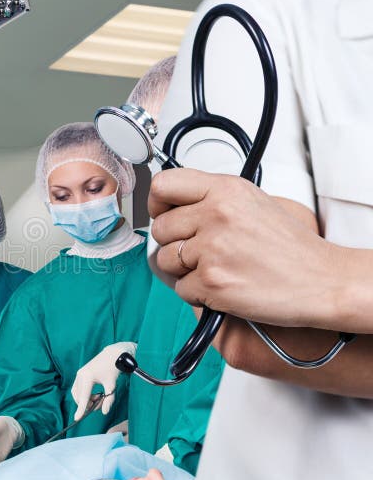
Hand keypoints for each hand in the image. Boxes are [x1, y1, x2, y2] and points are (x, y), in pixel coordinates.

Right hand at [71, 342, 135, 420]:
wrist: (112, 354)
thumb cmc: (113, 369)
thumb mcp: (112, 386)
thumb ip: (108, 400)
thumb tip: (104, 412)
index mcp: (87, 377)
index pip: (84, 397)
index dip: (81, 409)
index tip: (77, 418)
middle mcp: (80, 375)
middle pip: (79, 397)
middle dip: (88, 404)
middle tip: (101, 403)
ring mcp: (79, 374)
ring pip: (77, 394)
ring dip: (86, 399)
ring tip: (99, 398)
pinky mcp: (80, 374)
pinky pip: (78, 389)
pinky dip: (85, 395)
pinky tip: (94, 394)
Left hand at [149, 169, 336, 327]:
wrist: (322, 280)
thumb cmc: (290, 247)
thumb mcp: (251, 202)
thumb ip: (211, 200)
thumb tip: (170, 207)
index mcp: (226, 190)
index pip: (163, 185)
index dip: (157, 204)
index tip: (163, 213)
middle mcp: (216, 215)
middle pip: (160, 228)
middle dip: (174, 244)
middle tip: (202, 251)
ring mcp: (212, 249)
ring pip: (166, 260)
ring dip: (184, 271)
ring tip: (218, 268)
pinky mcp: (211, 281)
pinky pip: (181, 289)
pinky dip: (198, 294)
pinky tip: (224, 287)